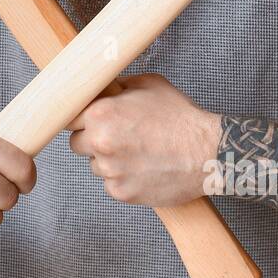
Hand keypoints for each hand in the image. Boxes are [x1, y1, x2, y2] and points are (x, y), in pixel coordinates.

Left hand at [67, 73, 220, 207]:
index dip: (80, 117)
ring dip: (109, 160)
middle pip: (77, 143)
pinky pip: (111, 184)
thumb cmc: (181, 117)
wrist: (209, 152)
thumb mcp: (148, 85)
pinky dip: (123, 178)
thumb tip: (101, 88)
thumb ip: (117, 86)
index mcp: (100, 113)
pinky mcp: (121, 192)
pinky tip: (144, 168)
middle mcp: (99, 143)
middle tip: (119, 135)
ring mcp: (109, 171)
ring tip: (138, 152)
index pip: (68, 117)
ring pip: (95, 165)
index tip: (88, 120)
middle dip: (93, 139)